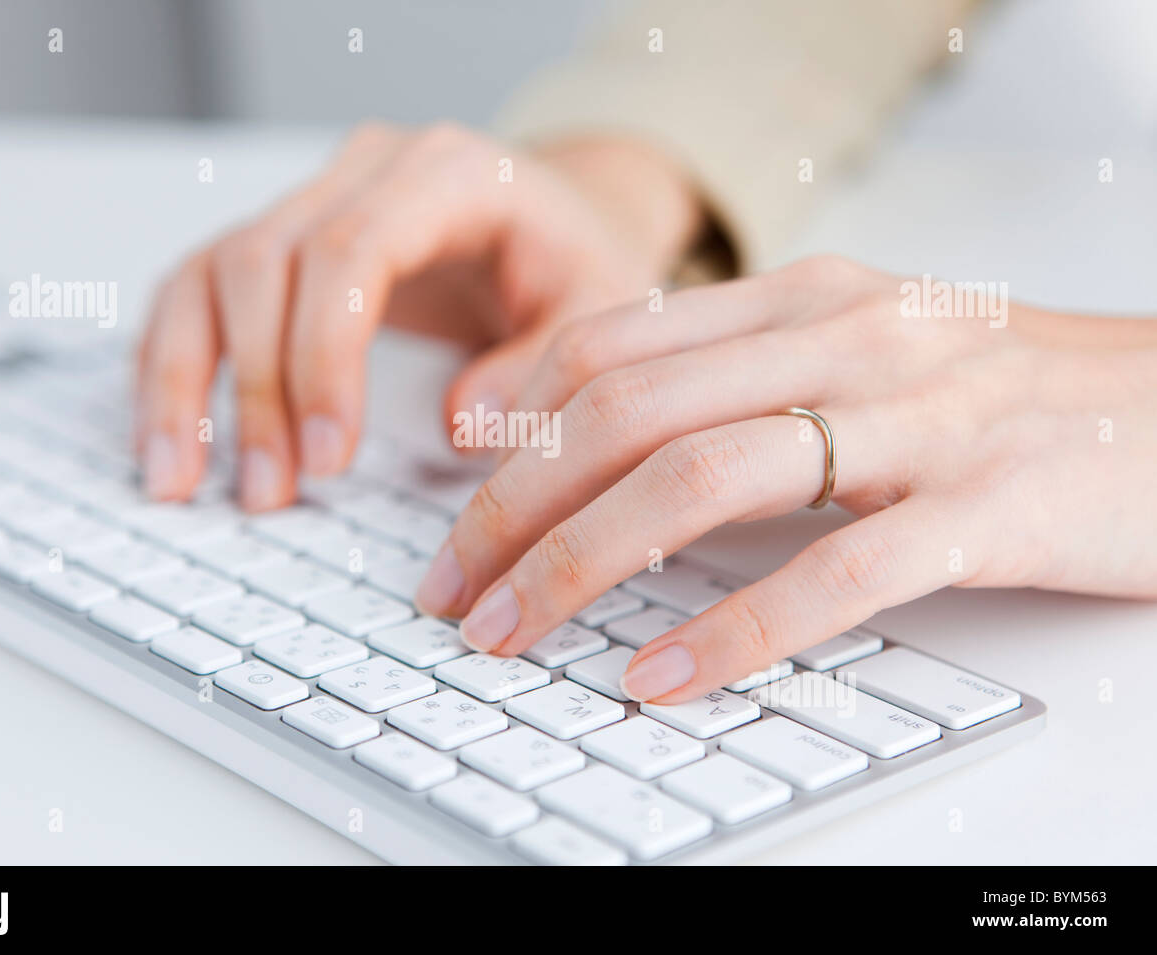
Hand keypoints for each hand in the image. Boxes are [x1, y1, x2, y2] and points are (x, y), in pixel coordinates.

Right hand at [135, 123, 702, 509]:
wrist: (557, 223)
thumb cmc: (575, 265)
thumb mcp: (598, 311)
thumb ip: (544, 367)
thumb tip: (462, 427)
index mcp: (448, 175)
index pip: (352, 251)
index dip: (323, 357)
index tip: (327, 458)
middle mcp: (365, 173)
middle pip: (263, 262)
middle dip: (256, 389)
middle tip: (271, 494)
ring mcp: (314, 200)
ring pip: (209, 274)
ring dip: (186, 383)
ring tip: (179, 482)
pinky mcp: (282, 241)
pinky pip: (198, 292)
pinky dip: (173, 366)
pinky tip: (167, 437)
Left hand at [415, 255, 1156, 702]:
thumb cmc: (1007, 394)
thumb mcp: (860, 355)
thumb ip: (742, 383)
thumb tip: (610, 448)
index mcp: (803, 299)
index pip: (610, 345)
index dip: (512, 430)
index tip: (459, 506)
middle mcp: (845, 339)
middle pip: (626, 412)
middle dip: (513, 508)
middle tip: (453, 589)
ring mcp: (917, 419)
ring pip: (701, 476)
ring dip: (582, 562)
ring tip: (512, 632)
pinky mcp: (986, 505)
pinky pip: (834, 571)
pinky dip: (733, 629)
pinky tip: (659, 674)